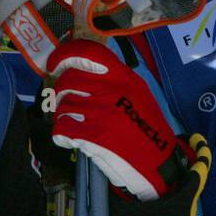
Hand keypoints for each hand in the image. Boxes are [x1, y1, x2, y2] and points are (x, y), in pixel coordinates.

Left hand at [48, 39, 195, 199]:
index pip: (87, 52)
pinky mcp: (93, 135)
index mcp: (123, 77)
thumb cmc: (148, 128)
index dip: (63, 55)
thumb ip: (113, 80)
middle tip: (66, 103)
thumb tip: (81, 70)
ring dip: (63, 116)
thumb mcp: (138, 93)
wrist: (160, 162)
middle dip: (61, 92)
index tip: (54, 65)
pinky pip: (62, 127)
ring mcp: (100, 112)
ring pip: (62, 105)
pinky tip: (71, 139)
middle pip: (68, 80)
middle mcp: (111, 90)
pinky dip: (62, 134)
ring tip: (75, 124)